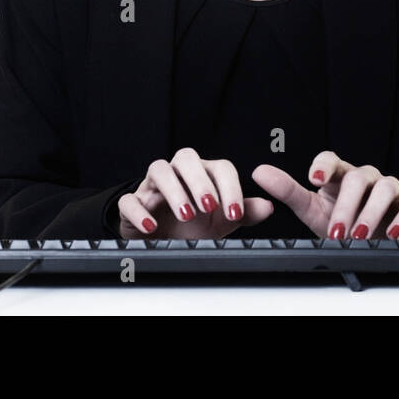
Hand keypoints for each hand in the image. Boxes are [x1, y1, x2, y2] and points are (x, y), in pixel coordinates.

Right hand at [116, 147, 274, 239]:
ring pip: (159, 169)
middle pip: (186, 158)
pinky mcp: (133, 203)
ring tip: (186, 213)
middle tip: (209, 206)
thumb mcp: (221, 221)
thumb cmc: (192, 225)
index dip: (229, 187)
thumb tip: (269, 206)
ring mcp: (153, 186)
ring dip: (173, 190)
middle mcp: (178, 173)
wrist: (161, 240)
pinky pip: (129, 199)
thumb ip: (244, 212)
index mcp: (202, 174)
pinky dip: (139, 211)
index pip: (219, 167)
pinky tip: (152, 226)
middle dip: (199, 180)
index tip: (234, 212)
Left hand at [252, 150, 398, 240]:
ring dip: (372, 215)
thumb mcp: (312, 207)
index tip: (313, 179)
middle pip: (358, 179)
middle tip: (337, 232)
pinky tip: (394, 234)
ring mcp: (389, 187)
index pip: (331, 159)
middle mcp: (365, 176)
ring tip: (360, 236)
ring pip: (385, 190)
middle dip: (347, 207)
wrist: (375, 234)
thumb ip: (287, 190)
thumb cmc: (341, 218)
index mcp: (340, 174)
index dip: (323, 166)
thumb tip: (260, 172)